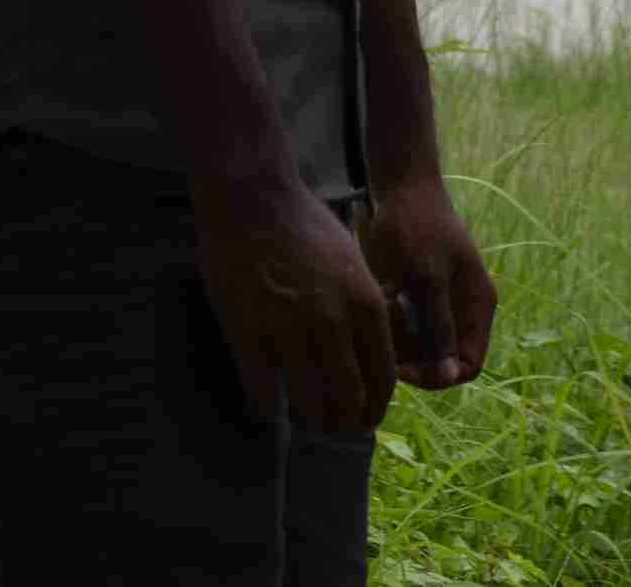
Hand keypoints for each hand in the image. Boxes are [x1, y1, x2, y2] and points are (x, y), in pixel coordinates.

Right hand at [195, 178, 398, 433]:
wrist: (254, 202)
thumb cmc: (309, 228)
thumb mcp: (356, 264)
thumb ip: (366, 309)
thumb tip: (374, 355)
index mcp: (367, 303)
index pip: (383, 375)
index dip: (376, 405)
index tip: (368, 418)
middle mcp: (333, 320)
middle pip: (349, 396)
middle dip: (346, 421)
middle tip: (337, 428)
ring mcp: (289, 328)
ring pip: (307, 401)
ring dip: (311, 420)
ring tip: (308, 423)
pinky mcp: (247, 332)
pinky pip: (261, 390)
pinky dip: (268, 408)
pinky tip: (269, 410)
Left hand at [366, 171, 497, 389]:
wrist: (401, 190)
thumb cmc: (417, 229)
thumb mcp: (427, 279)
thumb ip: (440, 327)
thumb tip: (451, 376)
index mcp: (478, 307)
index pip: (467, 366)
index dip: (435, 375)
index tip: (399, 366)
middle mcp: (464, 311)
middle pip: (440, 360)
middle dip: (410, 355)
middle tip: (382, 332)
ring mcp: (441, 306)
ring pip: (419, 348)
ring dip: (396, 339)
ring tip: (380, 308)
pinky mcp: (419, 299)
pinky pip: (406, 330)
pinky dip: (389, 323)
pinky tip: (379, 298)